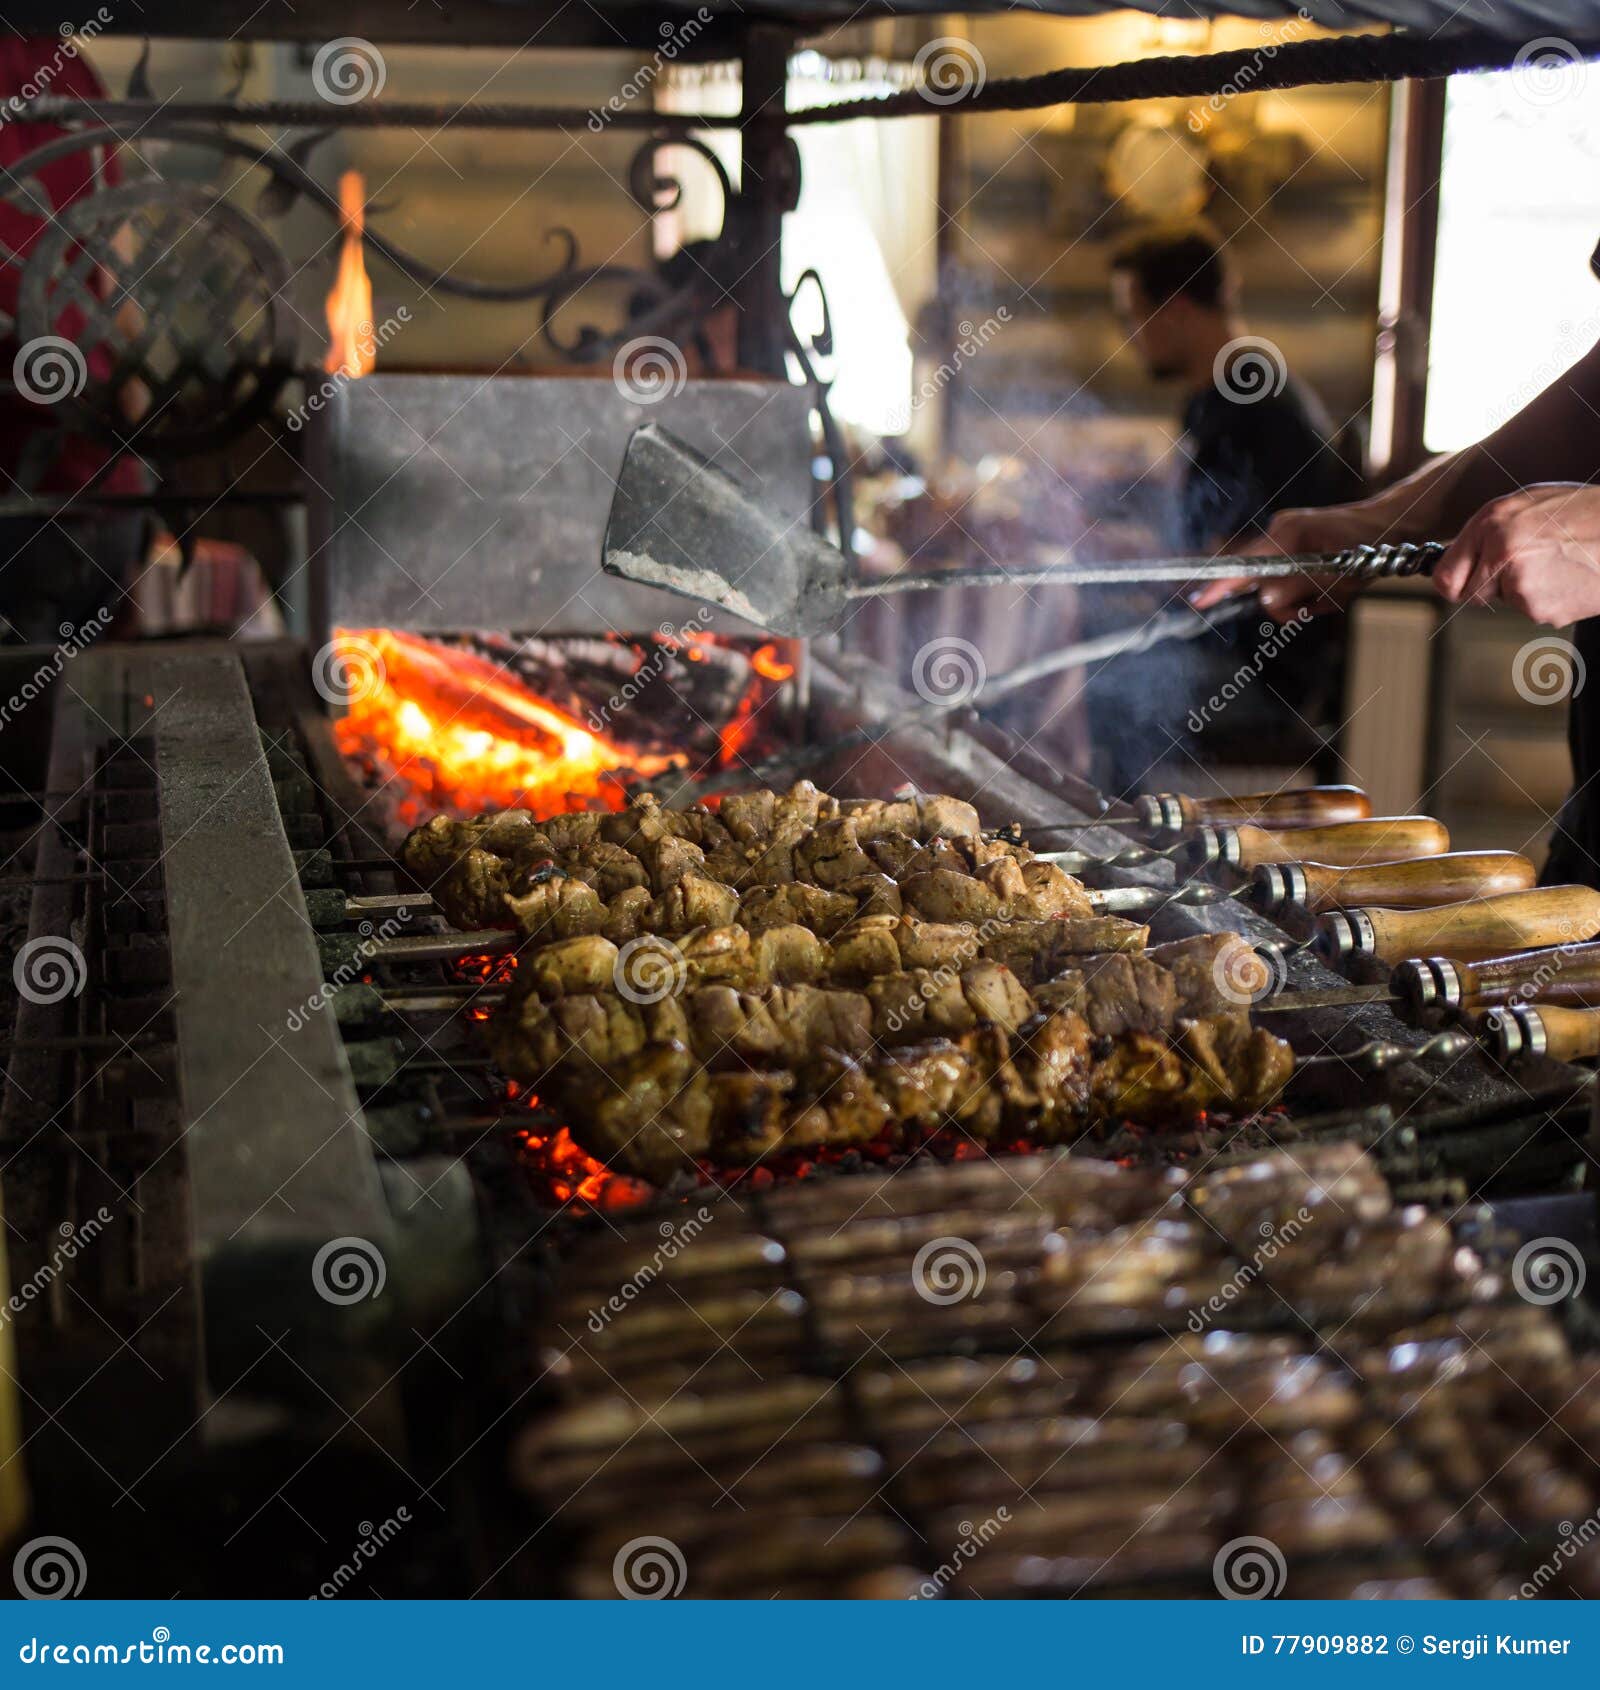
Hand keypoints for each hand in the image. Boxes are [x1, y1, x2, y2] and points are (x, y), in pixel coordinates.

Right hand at [1188, 502, 1392, 620]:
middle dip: (1282, 601)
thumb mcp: (1338, 579)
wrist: (1388, 524)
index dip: (1220, 586)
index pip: (1245, 565)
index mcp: (1290, 534)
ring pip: (1270, 582)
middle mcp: (1279, 529)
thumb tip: (1265, 600)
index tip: (1200, 601)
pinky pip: (1280, 574)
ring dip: (1296, 597)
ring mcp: (1282, 532)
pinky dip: (1299, 588)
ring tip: (1327, 594)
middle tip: (1314, 606)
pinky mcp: (1288, 539)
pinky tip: (1322, 587)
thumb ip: (1296, 590)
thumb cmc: (1370, 550)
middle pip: (1256, 580)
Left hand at [1431, 484, 1599, 623]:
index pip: (1445, 573)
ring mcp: (1519, 580)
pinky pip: (1535, 610)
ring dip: (1527, 591)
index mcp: (1491, 521)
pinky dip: (1552, 600)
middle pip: (1473, 595)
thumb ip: (1493, 531)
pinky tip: (1571, 577)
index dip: (1455, 584)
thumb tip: (1464, 557)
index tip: (1462, 586)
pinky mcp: (1539, 606)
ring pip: (1508, 601)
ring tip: (1560, 564)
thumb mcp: (1530, 505)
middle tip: (1530, 570)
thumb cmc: (1586, 513)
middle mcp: (1498, 549)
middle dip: (1494, 589)